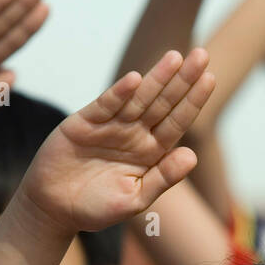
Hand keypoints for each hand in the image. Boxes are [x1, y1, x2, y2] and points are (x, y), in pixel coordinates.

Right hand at [18, 48, 214, 233]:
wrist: (55, 209)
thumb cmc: (98, 207)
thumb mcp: (135, 199)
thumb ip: (163, 178)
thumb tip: (192, 156)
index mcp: (151, 152)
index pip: (177, 122)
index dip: (193, 101)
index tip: (210, 80)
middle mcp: (134, 134)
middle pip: (163, 103)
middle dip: (182, 79)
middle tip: (202, 55)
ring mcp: (110, 126)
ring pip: (138, 98)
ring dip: (156, 78)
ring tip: (175, 57)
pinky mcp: (85, 123)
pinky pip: (105, 105)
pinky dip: (119, 93)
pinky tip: (135, 79)